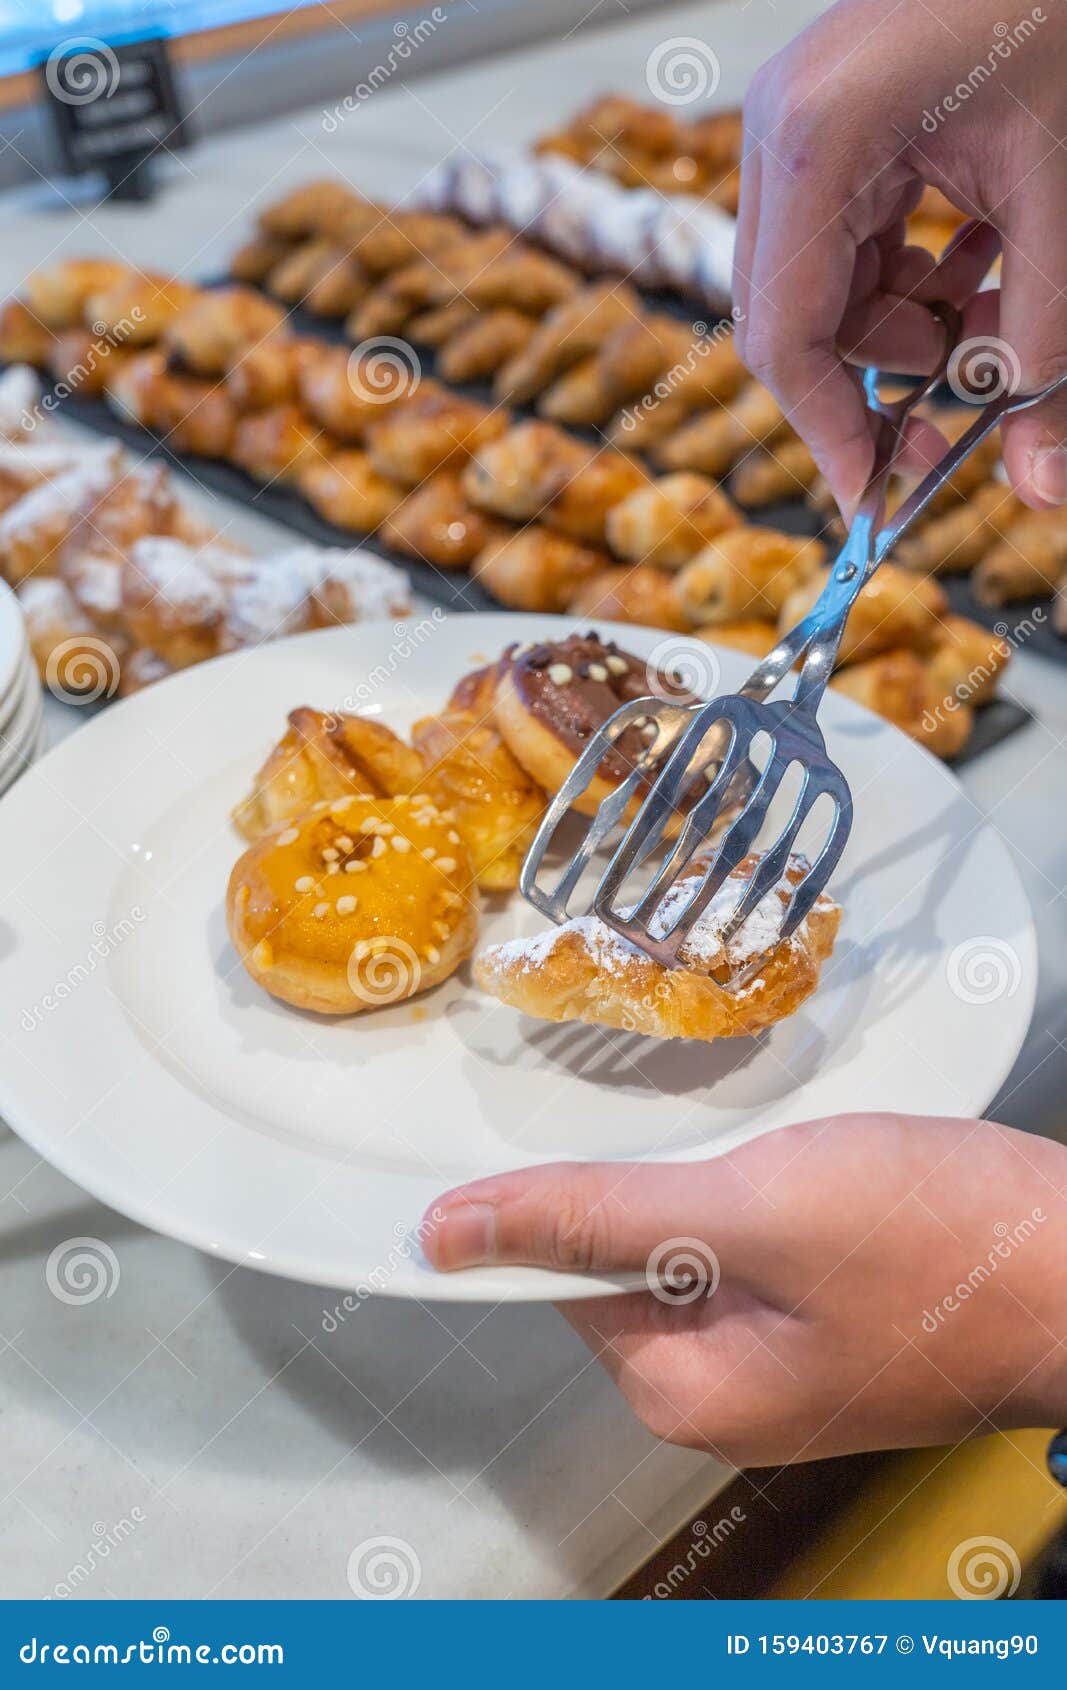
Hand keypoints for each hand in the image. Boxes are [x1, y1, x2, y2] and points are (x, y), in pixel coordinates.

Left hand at [423, 1114, 1066, 1465]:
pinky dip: (774, 1193)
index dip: (560, 1195)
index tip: (580, 1130)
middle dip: (670, 1180)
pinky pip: (761, 1244)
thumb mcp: (750, 1212)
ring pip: (699, 1239)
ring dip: (727, 1180)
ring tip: (802, 1160)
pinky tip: (832, 1171)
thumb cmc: (945, 1248)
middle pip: (628, 1256)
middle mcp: (725, 1393)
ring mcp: (786, 1359)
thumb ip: (594, 1217)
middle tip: (741, 1149)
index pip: (561, 1278)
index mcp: (685, 1391)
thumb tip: (450, 1235)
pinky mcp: (832, 1316)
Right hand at [733, 0, 1066, 517]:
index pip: (787, 332)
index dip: (829, 432)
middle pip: (790, 319)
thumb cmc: (1057, 16)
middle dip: (875, 379)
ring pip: (816, 290)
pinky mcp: (821, 128)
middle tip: (953, 425)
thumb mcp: (1064, 197)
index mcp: (819, 140)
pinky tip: (975, 261)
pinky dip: (905, 278)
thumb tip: (1037, 478)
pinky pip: (839, 244)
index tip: (874, 500)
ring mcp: (793, 128)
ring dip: (902, 328)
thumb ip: (1046, 343)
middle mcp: (781, 133)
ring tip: (995, 313)